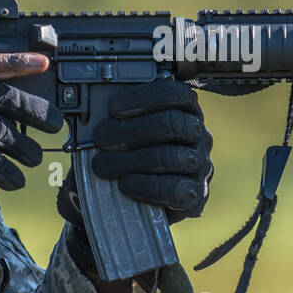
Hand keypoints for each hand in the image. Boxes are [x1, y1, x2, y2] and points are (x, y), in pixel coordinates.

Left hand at [57, 79, 212, 228]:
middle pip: (173, 124)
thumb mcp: (124, 132)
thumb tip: (91, 112)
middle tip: (100, 138)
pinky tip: (125, 184)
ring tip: (102, 166)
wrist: (138, 198)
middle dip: (131, 131)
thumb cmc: (131, 155)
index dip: (144, 98)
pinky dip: (146, 186)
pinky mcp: (196, 193)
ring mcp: (200, 164)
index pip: (175, 94)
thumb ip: (116, 119)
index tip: (113, 108)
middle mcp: (198, 134)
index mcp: (185, 110)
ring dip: (131, 160)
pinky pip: (176, 188)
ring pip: (171, 156)